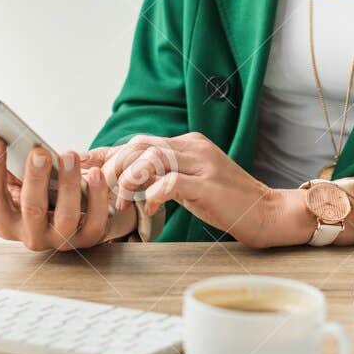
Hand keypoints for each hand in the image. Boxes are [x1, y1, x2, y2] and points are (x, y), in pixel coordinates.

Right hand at [0, 136, 135, 249]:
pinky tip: (96, 173)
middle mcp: (31, 236)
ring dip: (68, 184)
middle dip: (35, 178)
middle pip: (31, 208)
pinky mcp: (88, 239)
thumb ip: (0, 164)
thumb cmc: (42, 196)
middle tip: (39, 151)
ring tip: (70, 156)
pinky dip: (98, 197)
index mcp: (6, 222)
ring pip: (65, 217)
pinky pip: (95, 221)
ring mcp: (61, 240)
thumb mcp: (18, 183)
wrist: (76, 220)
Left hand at [100, 132, 306, 248]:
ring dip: (129, 181)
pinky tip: (152, 209)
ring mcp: (202, 163)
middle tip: (105, 192)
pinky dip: (153, 194)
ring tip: (125, 203)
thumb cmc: (227, 203)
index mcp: (187, 143)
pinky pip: (169, 182)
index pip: (139, 141)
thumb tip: (127, 181)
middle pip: (139, 143)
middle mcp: (193, 146)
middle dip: (114, 167)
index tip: (84, 166)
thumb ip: (165, 175)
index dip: (108, 153)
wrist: (269, 212)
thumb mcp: (191, 183)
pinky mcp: (208, 184)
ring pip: (151, 157)